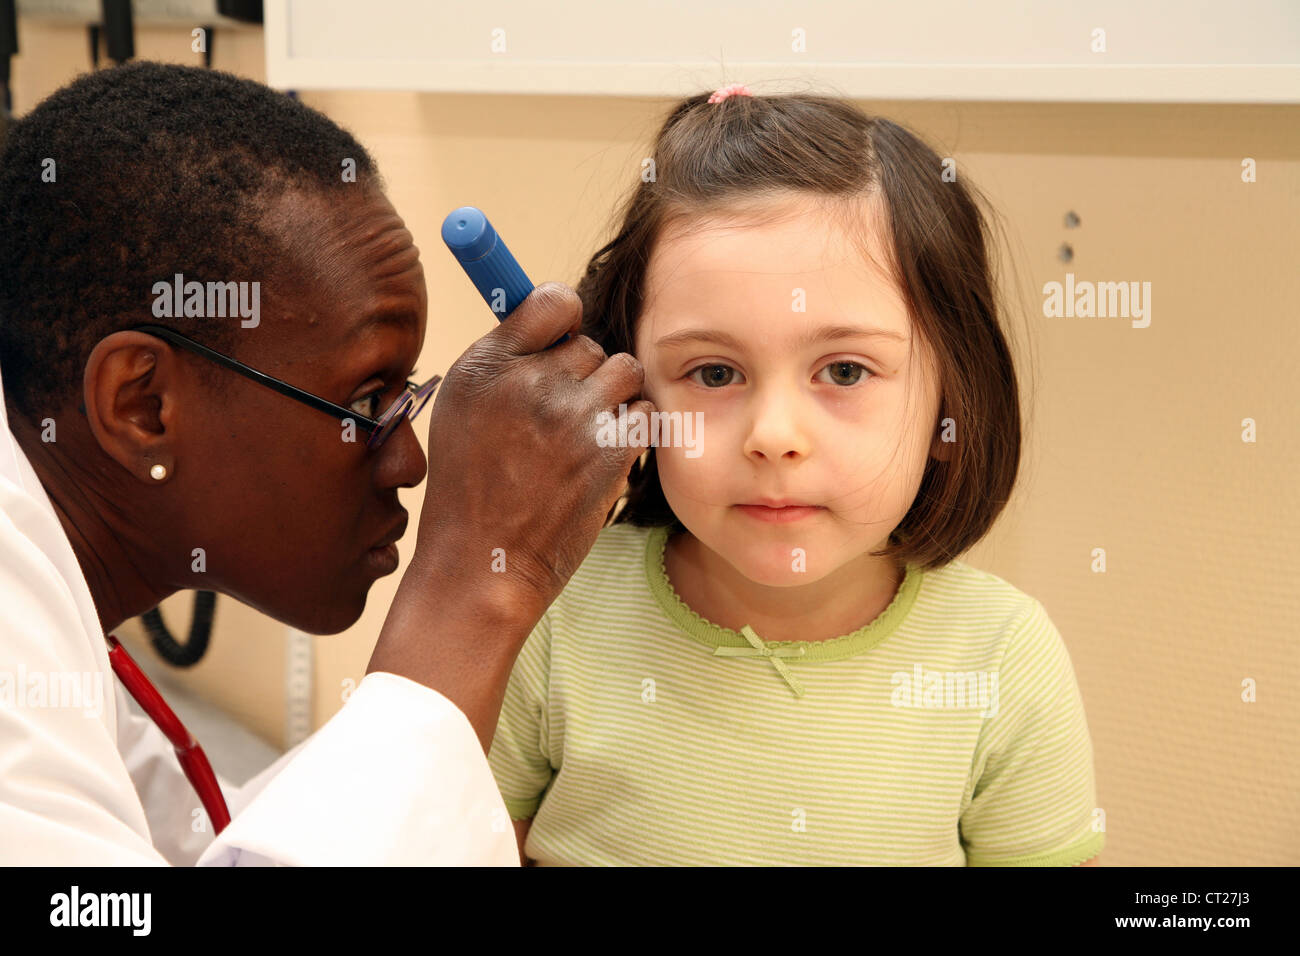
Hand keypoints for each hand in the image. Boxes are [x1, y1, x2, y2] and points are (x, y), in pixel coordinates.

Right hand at [409, 281, 652, 622]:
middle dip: (583, 376)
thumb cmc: (472, 491)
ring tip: (585, 437)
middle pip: (590, 343)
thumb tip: (552, 326)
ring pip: (624, 372)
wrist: (483, 564)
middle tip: (561, 420)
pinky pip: (646, 411)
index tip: (562, 343)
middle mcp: (529, 380)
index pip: (551, 301)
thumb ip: (504, 364)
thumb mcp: (461, 411)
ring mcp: (574, 414)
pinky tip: (605, 455)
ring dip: (614, 399)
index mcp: (486, 365)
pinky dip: (633, 430)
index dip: (564, 321)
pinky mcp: (611, 447)